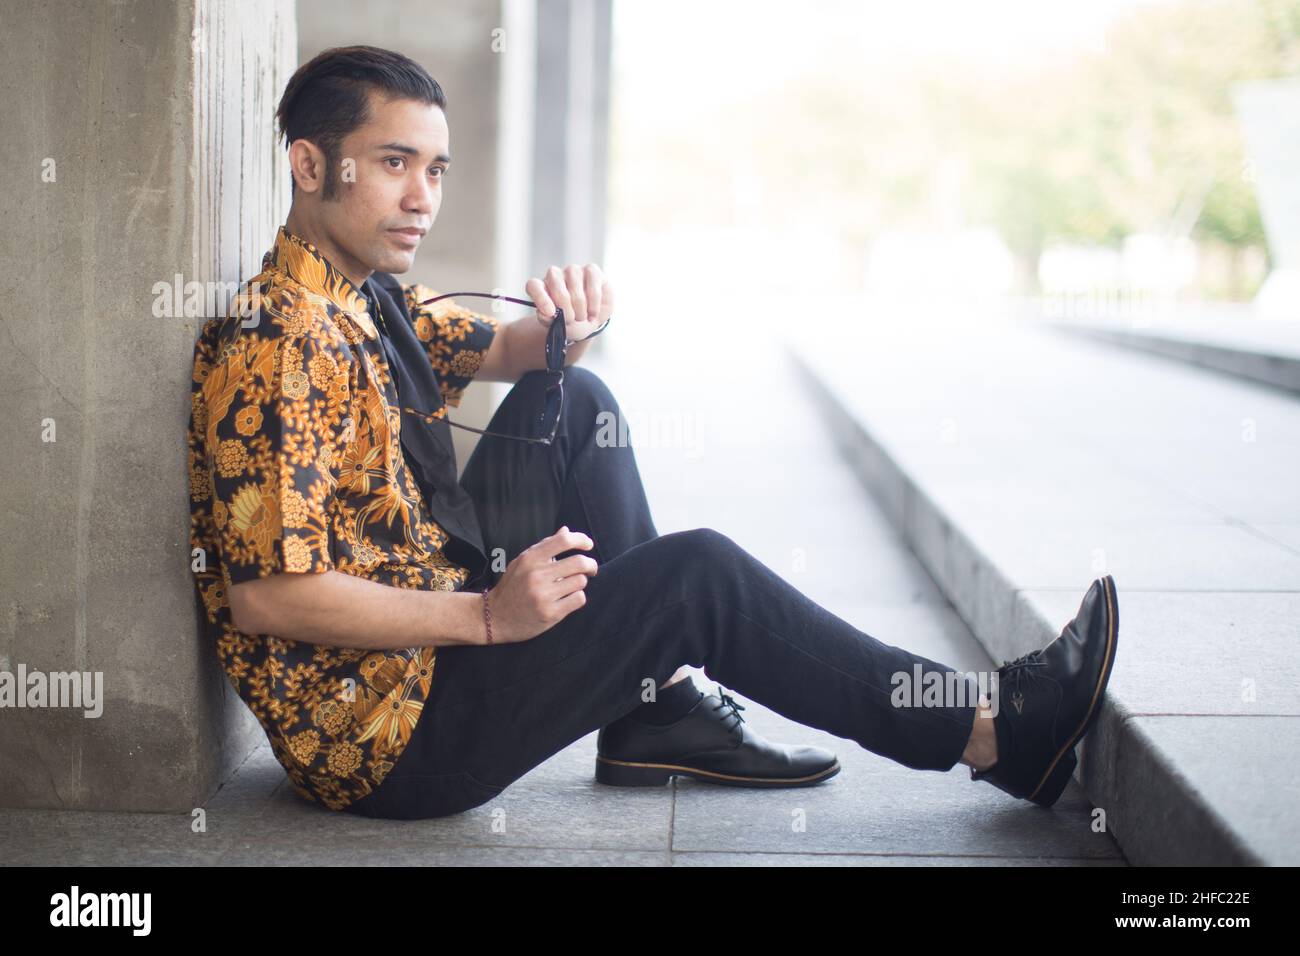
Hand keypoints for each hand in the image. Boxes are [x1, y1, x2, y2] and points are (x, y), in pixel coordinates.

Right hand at [482, 526, 597, 643]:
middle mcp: (536, 575)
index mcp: (530, 558)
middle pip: (579, 562)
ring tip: (572, 586)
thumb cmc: (511, 587)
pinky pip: (578, 599)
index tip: (588, 545)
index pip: (563, 541)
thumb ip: (544, 547)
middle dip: (591, 565)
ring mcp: (543, 595)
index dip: (581, 540)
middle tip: (591, 569)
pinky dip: (578, 598)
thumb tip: (566, 530)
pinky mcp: (550, 613)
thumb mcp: (522, 562)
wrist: (494, 618)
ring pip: (581, 581)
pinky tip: (569, 598)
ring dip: (580, 583)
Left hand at [524, 264, 613, 343]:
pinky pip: (593, 287)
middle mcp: (555, 275)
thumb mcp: (556, 325)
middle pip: (557, 288)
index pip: (534, 286)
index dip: (541, 298)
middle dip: (566, 310)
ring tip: (582, 317)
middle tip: (571, 320)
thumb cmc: (569, 320)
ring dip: (580, 309)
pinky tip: (593, 313)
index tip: (550, 313)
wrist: (589, 319)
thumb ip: (547, 319)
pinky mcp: (592, 271)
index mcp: (541, 287)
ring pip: (576, 289)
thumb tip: (545, 313)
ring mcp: (573, 270)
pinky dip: (593, 304)